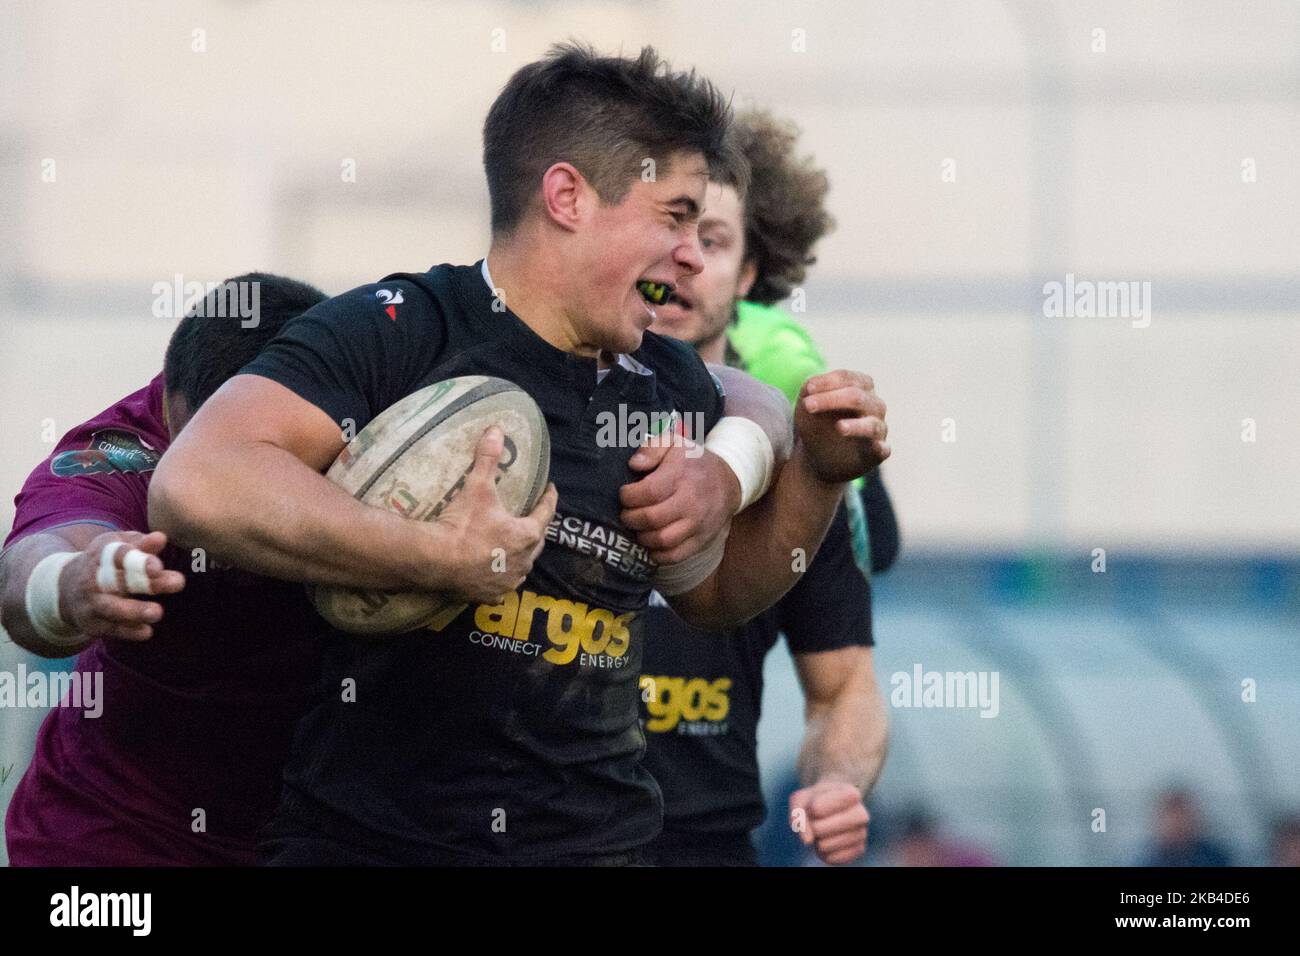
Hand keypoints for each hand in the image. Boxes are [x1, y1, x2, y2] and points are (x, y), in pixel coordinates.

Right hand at [59, 531, 185, 641]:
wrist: (66, 589)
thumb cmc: (106, 563)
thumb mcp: (119, 546)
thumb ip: (141, 543)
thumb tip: (161, 538)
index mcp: (102, 554)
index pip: (118, 554)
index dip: (138, 559)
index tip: (158, 565)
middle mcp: (94, 578)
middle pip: (121, 580)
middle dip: (148, 583)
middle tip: (178, 582)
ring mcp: (92, 602)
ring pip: (112, 608)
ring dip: (135, 611)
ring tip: (158, 612)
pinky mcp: (92, 623)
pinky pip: (110, 629)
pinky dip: (128, 631)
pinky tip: (147, 631)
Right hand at [430, 426, 557, 602]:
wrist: (435, 560)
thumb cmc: (462, 523)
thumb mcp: (477, 487)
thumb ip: (488, 458)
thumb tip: (496, 429)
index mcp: (527, 534)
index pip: (546, 513)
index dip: (549, 499)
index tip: (550, 489)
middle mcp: (524, 561)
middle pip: (537, 541)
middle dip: (536, 528)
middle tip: (532, 517)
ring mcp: (508, 581)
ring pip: (522, 566)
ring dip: (520, 556)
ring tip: (514, 546)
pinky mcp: (490, 594)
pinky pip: (502, 585)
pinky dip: (501, 577)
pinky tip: (495, 574)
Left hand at [619, 428, 740, 564]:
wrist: (729, 481)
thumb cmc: (694, 462)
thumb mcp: (675, 443)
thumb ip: (652, 448)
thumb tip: (634, 464)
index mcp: (681, 476)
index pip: (649, 492)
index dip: (628, 496)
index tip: (624, 494)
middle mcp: (691, 502)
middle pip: (651, 518)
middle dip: (630, 518)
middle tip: (627, 513)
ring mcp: (697, 524)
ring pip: (662, 540)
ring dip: (642, 536)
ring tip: (638, 527)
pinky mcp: (701, 540)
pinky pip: (675, 556)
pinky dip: (657, 554)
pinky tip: (651, 543)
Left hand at [789, 779, 869, 864]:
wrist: (830, 809)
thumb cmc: (815, 801)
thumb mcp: (800, 800)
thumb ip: (798, 815)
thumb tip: (808, 840)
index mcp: (851, 793)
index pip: (824, 805)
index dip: (814, 806)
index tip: (815, 804)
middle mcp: (861, 813)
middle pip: (821, 828)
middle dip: (812, 826)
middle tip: (816, 821)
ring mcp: (862, 833)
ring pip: (825, 845)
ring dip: (817, 840)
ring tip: (823, 831)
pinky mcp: (859, 850)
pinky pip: (831, 858)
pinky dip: (823, 853)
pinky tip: (828, 842)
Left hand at [794, 370, 889, 483]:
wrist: (819, 457)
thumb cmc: (817, 424)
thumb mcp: (807, 407)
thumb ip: (808, 392)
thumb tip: (811, 385)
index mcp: (860, 387)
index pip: (847, 378)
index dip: (828, 381)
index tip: (808, 388)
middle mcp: (874, 405)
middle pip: (858, 397)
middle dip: (832, 399)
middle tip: (808, 406)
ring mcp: (877, 429)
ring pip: (872, 424)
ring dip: (856, 426)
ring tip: (839, 427)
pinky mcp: (878, 452)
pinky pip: (883, 449)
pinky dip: (879, 447)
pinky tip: (874, 447)